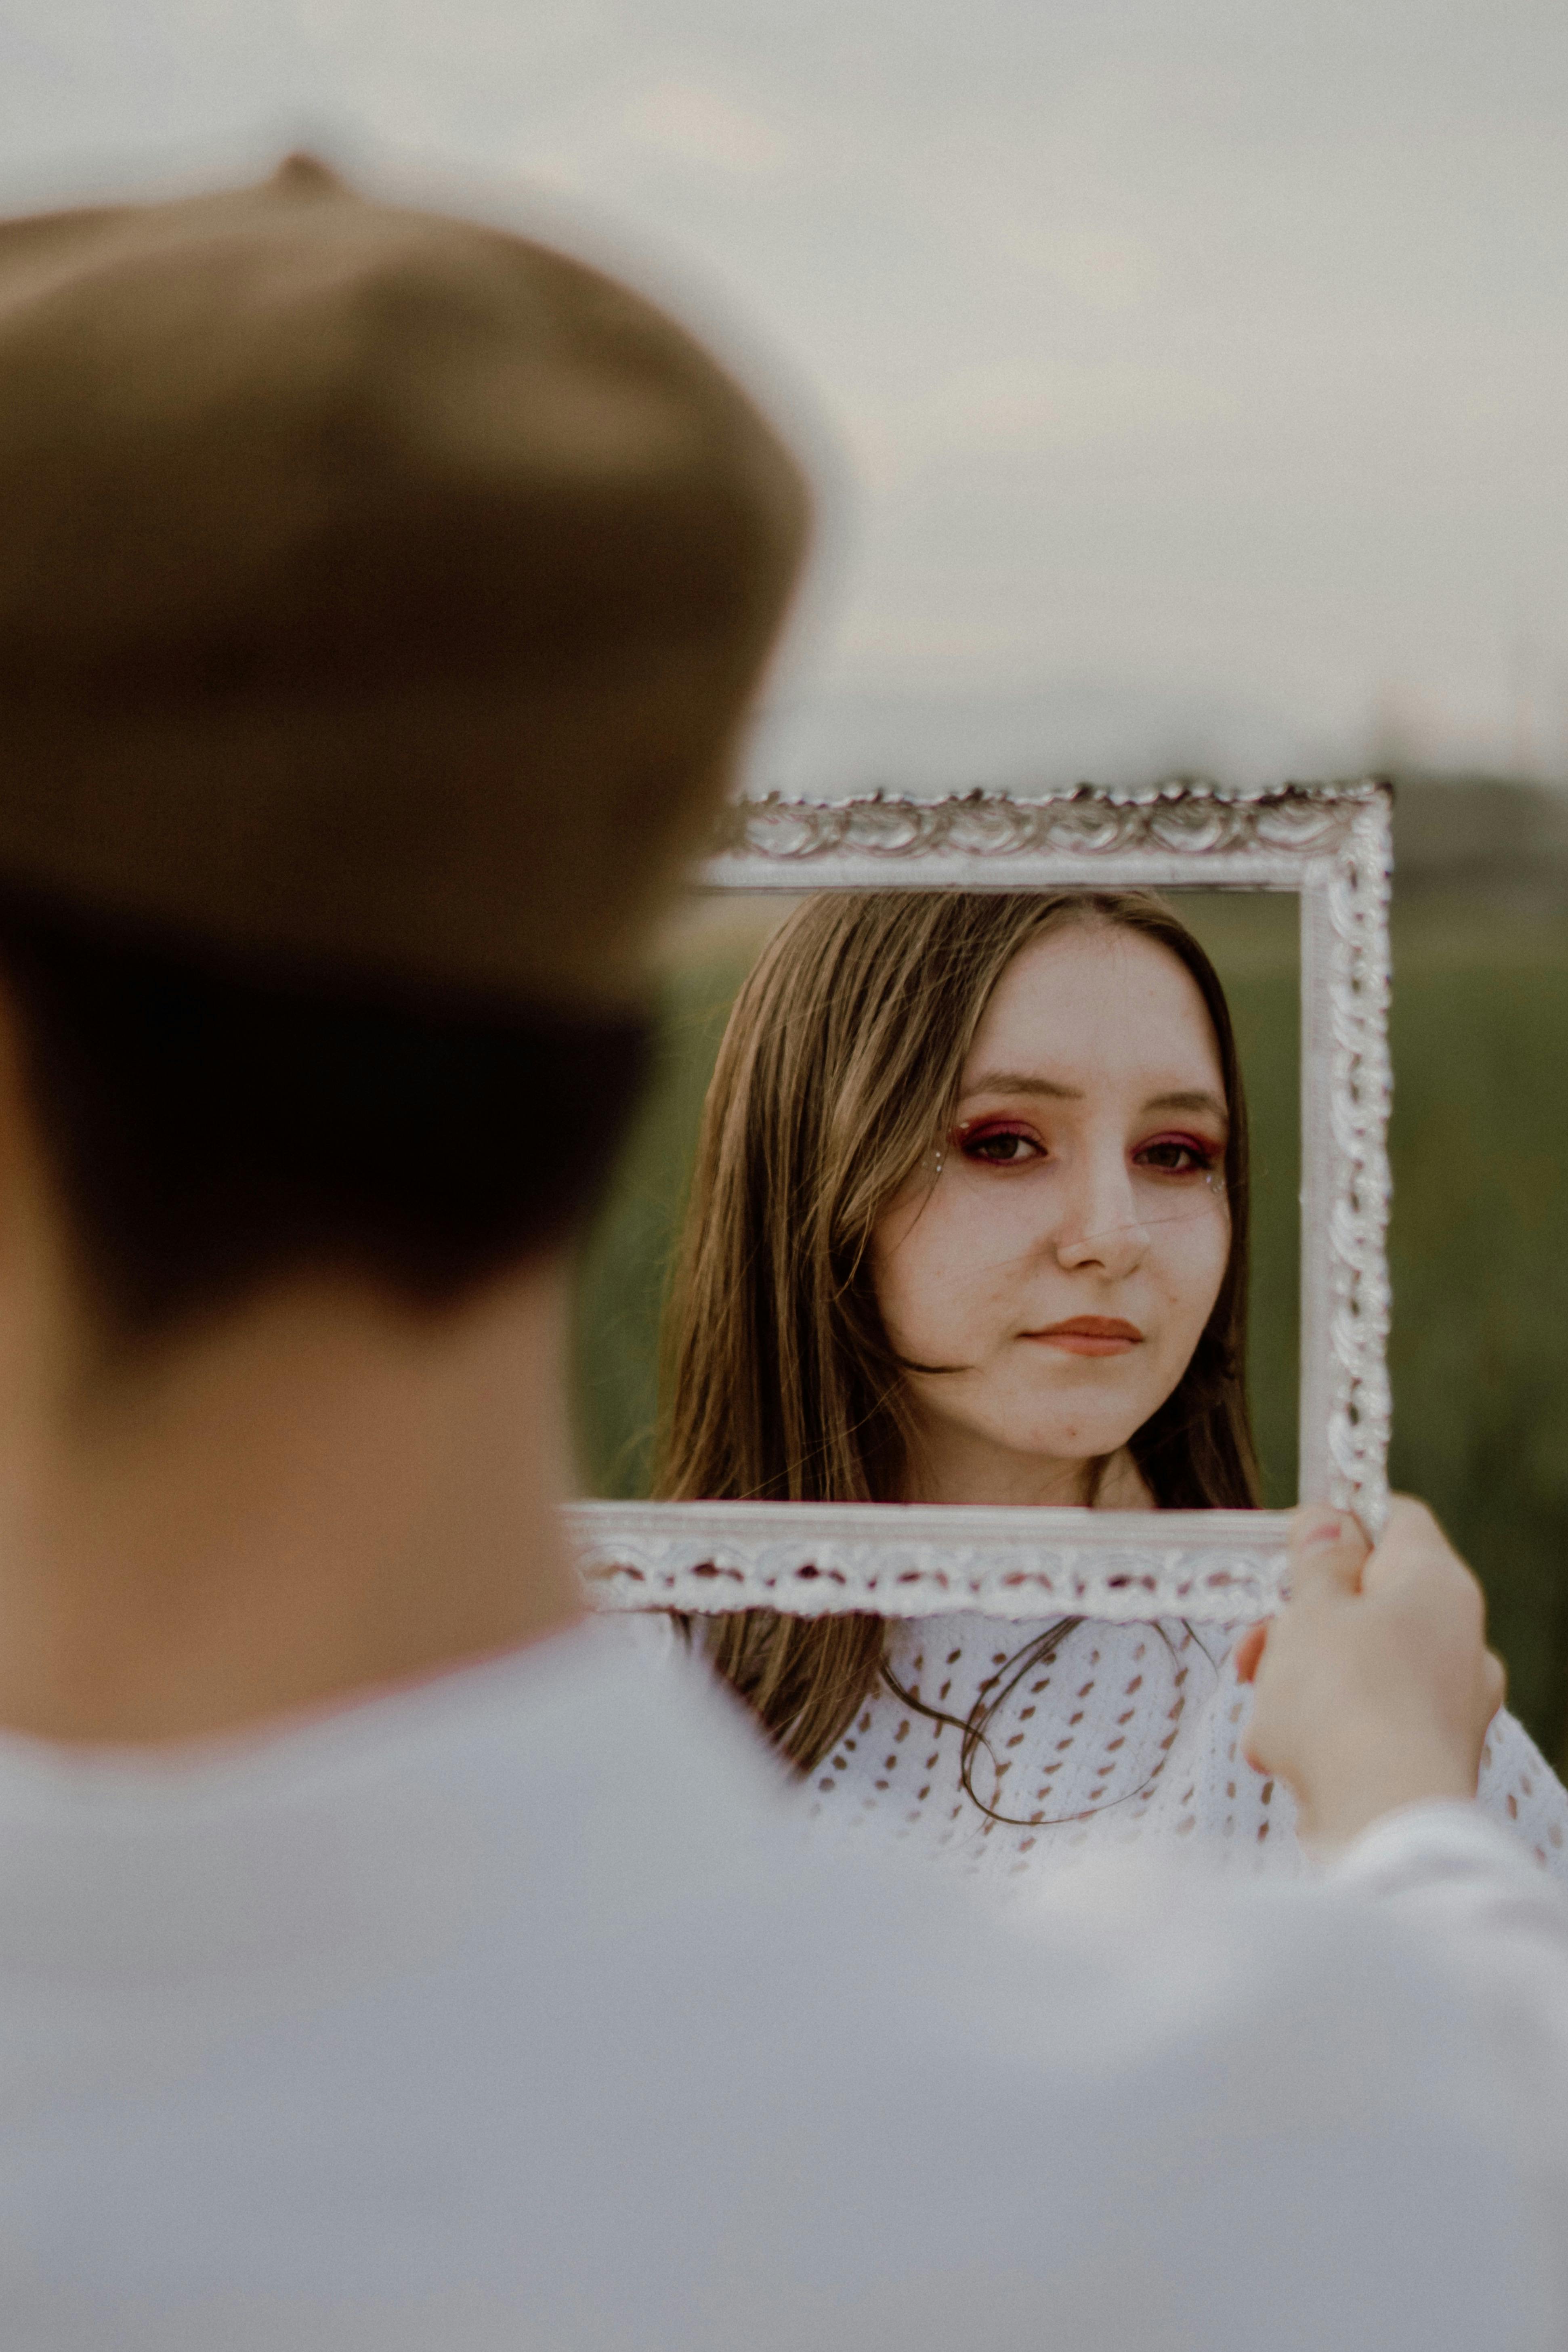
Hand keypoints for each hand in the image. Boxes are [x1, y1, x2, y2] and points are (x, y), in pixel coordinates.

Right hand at [1232, 1498, 1505, 1847]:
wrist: (1381, 1825)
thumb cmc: (1342, 1702)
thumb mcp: (1310, 1610)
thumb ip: (1318, 1561)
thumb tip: (1331, 1524)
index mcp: (1437, 1585)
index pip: (1396, 1520)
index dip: (1339, 1526)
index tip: (1291, 1554)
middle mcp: (1460, 1641)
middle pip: (1369, 1602)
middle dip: (1300, 1624)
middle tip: (1256, 1650)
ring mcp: (1451, 1705)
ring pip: (1362, 1667)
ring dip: (1300, 1684)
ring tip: (1263, 1718)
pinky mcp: (1432, 1759)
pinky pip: (1369, 1725)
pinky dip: (1325, 1733)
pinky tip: (1283, 1756)